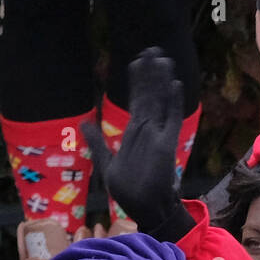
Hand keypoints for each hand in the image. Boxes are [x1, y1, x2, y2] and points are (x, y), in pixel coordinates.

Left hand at [82, 47, 192, 238]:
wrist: (146, 210)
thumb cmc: (128, 191)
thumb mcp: (106, 163)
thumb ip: (96, 142)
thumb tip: (84, 122)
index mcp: (135, 133)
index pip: (138, 100)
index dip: (138, 80)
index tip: (138, 60)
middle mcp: (148, 130)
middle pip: (149, 95)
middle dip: (150, 73)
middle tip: (153, 49)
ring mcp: (159, 136)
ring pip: (160, 102)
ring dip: (162, 80)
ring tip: (164, 59)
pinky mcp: (167, 146)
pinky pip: (172, 119)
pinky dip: (173, 102)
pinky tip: (175, 85)